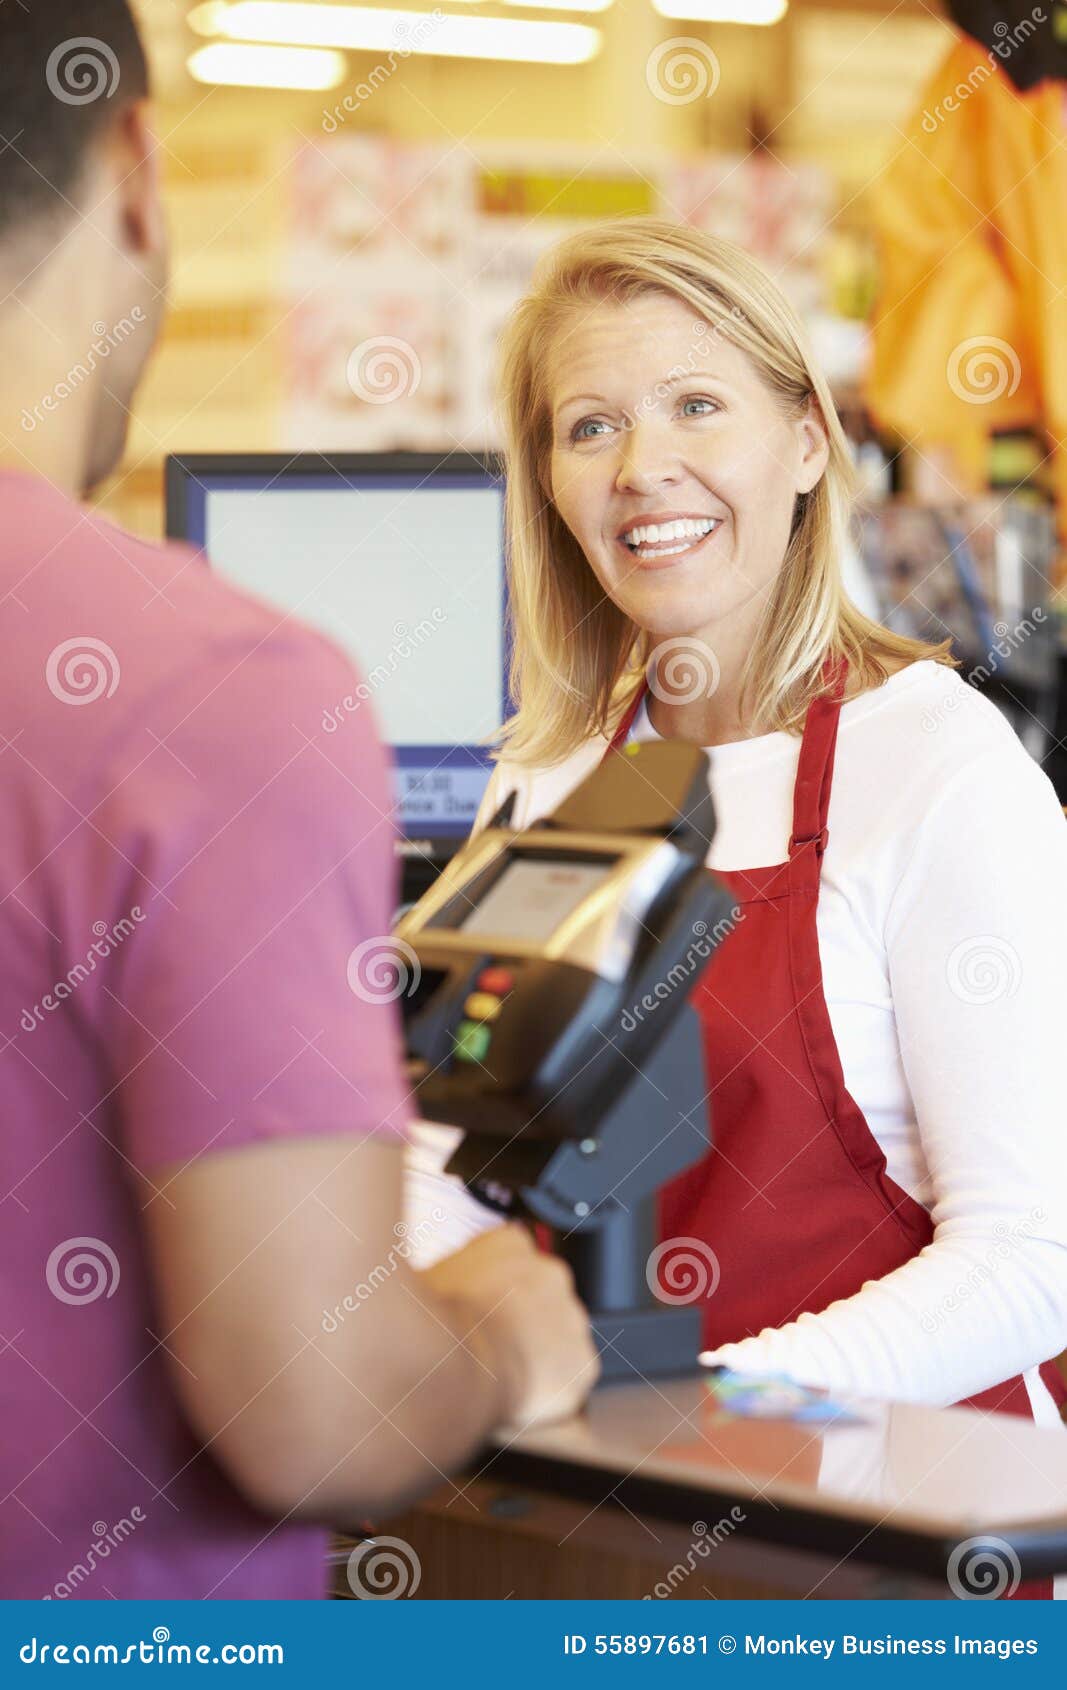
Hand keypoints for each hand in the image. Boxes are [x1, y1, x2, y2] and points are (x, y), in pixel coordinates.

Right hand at [420, 1224, 598, 1431]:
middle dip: (521, 1322)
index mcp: (509, 1244)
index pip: (511, 1260)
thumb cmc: (432, 1322)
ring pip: (559, 1339)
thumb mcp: (426, 1277)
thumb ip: (450, 1273)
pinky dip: (550, 1391)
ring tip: (501, 1375)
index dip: (494, 1292)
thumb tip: (439, 1285)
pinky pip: (570, 1380)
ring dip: (538, 1354)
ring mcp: (571, 1317)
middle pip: (540, 1298)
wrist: (454, 1363)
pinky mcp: (582, 1364)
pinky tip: (519, 1396)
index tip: (481, 1312)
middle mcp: (550, 1272)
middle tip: (490, 1347)